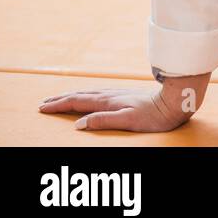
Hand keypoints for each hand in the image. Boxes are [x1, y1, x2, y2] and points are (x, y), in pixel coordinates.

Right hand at [38, 85, 197, 132]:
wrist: (175, 101)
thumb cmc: (154, 115)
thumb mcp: (128, 121)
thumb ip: (103, 121)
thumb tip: (78, 124)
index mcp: (108, 102)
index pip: (77, 103)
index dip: (58, 105)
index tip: (42, 108)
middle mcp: (111, 95)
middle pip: (80, 95)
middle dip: (60, 99)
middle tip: (43, 102)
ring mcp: (118, 93)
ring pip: (89, 93)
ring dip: (72, 95)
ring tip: (61, 98)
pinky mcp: (126, 95)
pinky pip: (99, 93)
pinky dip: (87, 94)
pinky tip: (89, 96)